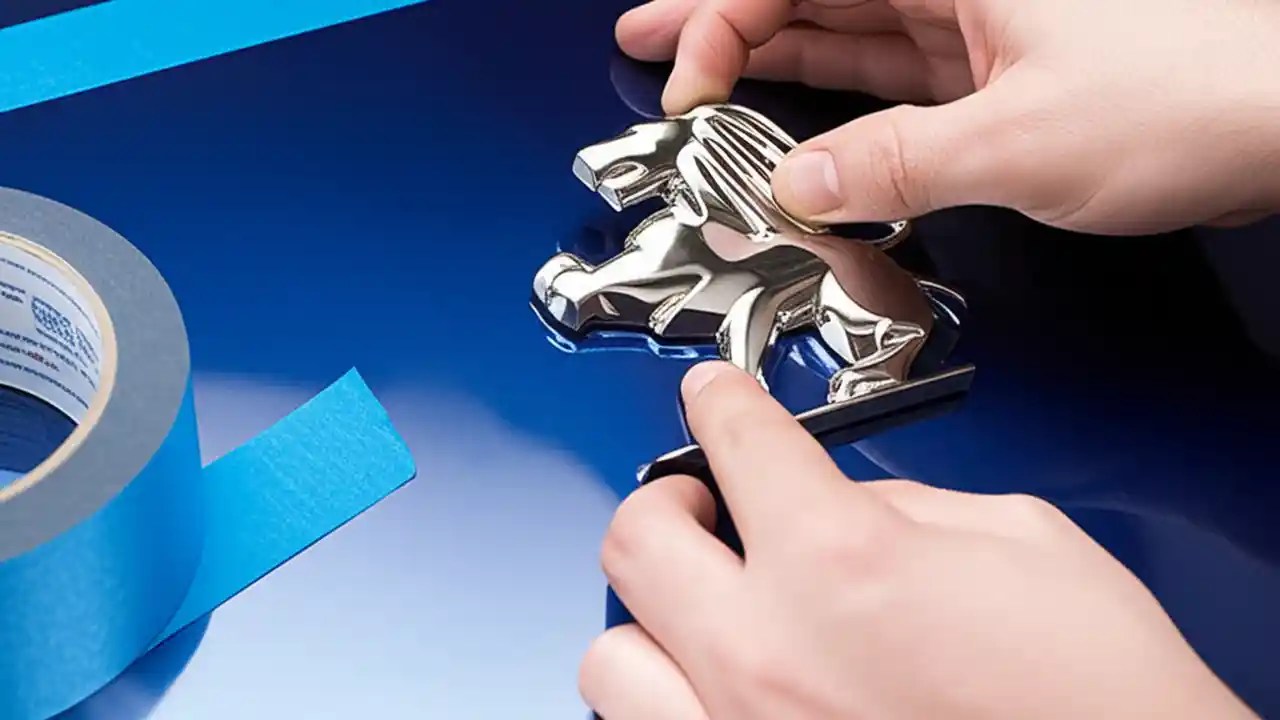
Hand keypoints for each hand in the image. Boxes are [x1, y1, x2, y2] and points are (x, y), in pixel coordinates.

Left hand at [579, 361, 1256, 718]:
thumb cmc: (1101, 698)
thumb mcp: (1022, 544)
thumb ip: (904, 506)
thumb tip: (846, 500)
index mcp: (841, 561)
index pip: (737, 439)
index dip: (719, 400)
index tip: (714, 397)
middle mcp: (768, 655)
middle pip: (637, 535)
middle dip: (668, 497)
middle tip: (707, 498)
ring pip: (611, 656)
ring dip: (652, 613)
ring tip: (702, 604)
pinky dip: (669, 694)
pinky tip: (718, 681)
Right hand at [615, 0, 1279, 233]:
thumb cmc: (1191, 94)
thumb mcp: (1015, 141)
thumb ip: (892, 163)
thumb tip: (802, 186)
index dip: (726, 18)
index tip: (694, 82)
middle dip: (724, 20)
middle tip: (651, 45)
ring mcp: (976, 31)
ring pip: (846, 36)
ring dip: (771, 58)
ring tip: (697, 77)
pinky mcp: (996, 79)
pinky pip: (891, 84)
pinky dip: (840, 107)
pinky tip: (794, 123)